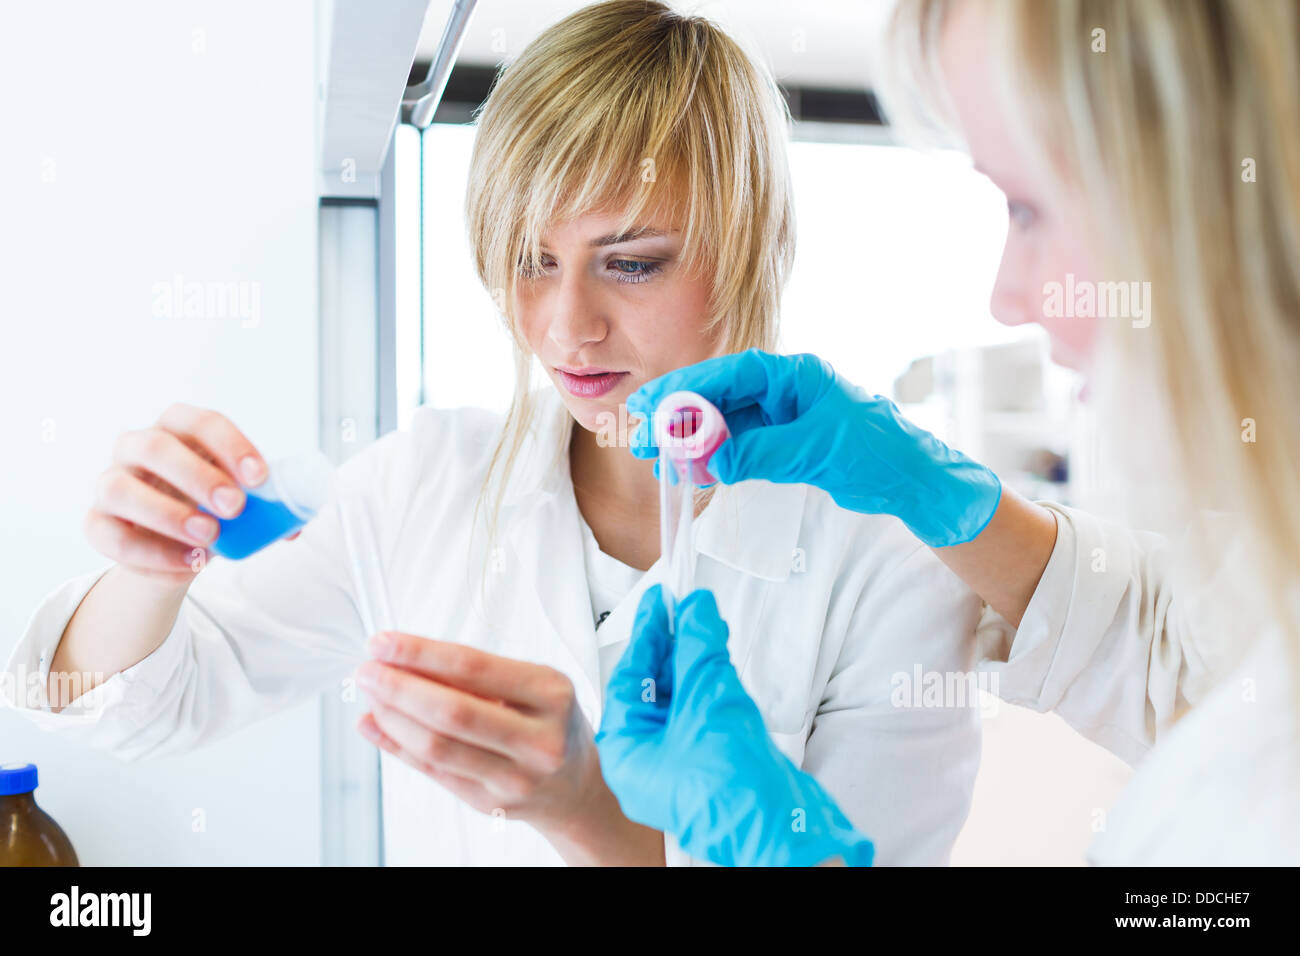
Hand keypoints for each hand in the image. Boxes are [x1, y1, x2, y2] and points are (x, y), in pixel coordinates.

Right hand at [86, 403, 267, 585]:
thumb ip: (270, 507)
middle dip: (198, 477)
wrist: (178, 550)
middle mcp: (138, 447)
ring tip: (209, 537)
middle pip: (156, 447)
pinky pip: (111, 535)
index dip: (231, 445)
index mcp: (179, 429)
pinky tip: (188, 563)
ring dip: (168, 514)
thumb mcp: (244, 503)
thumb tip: (294, 524)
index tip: (259, 478)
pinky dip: (151, 552)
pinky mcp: (97, 523)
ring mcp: (110, 483)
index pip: (200, 422)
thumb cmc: (213, 509)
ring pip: (121, 488)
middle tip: (235, 507)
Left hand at [355, 633, 663, 864]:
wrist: (573, 787)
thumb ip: (475, 675)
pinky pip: (432, 772)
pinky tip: (377, 726)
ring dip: (392, 717)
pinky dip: (397, 746)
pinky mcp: (491, 803)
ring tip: (372, 695)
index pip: (473, 668)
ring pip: (437, 746)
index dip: (421, 653)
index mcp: (551, 695)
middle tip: (368, 670)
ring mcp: (516, 777)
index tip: (385, 643)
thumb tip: (405, 659)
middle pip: (452, 711)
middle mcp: (539, 739)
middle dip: (399, 687)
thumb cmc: (549, 723)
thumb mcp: (532, 685)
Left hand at [596, 585, 874, 866]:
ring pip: (677, 700)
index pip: (628, 680)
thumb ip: (698, 648)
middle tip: (683, 607)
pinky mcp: (706, 765)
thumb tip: (694, 609)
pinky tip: (718, 656)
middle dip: (671, 646)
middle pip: (651, 688)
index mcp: (626, 753)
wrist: (782, 830)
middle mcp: (645, 762)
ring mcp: (676, 766)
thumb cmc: (734, 783)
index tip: (659, 603)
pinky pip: (698, 715)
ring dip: (692, 661)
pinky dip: (707, 684)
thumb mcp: (709, 698)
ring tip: (706, 624)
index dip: (646, 636)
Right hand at [628, 349, 1001, 546]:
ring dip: (690, 441)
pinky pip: (738, 447)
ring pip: (723, 425)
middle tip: (638, 434)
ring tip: (654, 459)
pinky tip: (691, 471)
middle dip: (676, 416)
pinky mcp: (783, 444)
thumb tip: (710, 460)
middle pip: (717, 397)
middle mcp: (782, 390)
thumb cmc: (877, 450)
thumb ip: (761, 452)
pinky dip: (713, 459)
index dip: (683, 388)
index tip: (649, 404)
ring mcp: (781, 418)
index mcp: (792, 374)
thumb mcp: (817, 448)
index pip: (726, 374)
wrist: (912, 480)